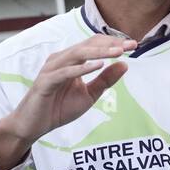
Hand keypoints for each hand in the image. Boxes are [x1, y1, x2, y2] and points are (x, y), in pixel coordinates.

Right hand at [0, 35, 135, 169]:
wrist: (35, 125)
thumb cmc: (59, 108)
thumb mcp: (89, 94)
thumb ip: (105, 80)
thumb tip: (125, 64)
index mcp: (72, 60)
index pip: (94, 45)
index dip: (113, 43)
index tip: (134, 46)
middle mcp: (61, 60)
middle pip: (88, 45)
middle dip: (110, 45)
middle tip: (131, 45)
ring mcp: (52, 69)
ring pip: (77, 55)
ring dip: (99, 53)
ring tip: (118, 52)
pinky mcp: (45, 82)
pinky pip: (65, 72)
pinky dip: (81, 68)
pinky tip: (98, 66)